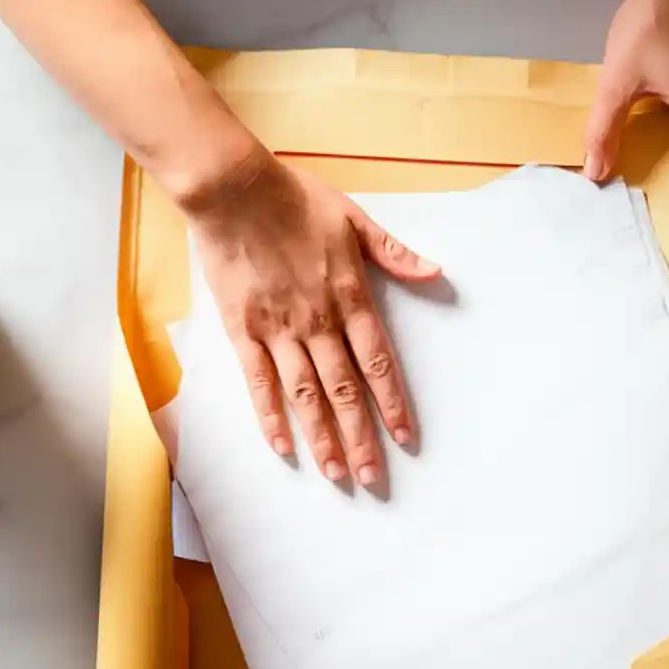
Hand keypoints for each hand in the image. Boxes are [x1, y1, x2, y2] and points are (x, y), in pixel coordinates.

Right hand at [187, 150, 440, 485]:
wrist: (233, 189)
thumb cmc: (294, 198)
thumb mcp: (354, 218)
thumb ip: (393, 254)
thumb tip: (435, 273)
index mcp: (349, 296)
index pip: (378, 362)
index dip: (394, 403)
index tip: (407, 438)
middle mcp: (317, 322)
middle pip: (345, 391)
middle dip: (361, 438)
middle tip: (373, 479)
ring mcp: (278, 330)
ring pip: (305, 394)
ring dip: (322, 438)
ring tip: (336, 475)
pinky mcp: (243, 330)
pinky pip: (259, 381)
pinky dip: (270, 415)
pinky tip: (283, 446)